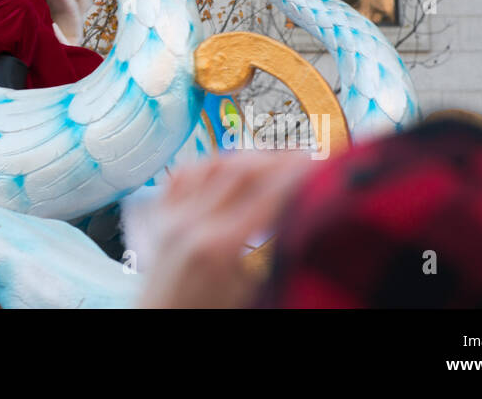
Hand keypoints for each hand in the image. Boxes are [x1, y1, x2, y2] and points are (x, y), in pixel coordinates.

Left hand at [135, 150, 313, 308]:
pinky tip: (231, 164)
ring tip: (274, 158)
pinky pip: (185, 174)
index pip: (267, 195)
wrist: (163, 324)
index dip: (297, 174)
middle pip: (240, 171)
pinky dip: (211, 163)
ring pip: (212, 165)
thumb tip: (302, 214)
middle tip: (305, 155)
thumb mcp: (253, 289)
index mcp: (220, 246)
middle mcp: (192, 223)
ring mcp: (172, 216)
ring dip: (247, 156)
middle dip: (277, 159)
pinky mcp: (159, 216)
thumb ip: (274, 251)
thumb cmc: (213, 314)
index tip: (321, 162)